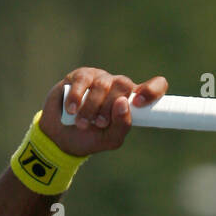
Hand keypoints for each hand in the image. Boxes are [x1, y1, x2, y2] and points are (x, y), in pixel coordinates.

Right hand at [39, 68, 167, 156]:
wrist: (61, 137)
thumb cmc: (90, 137)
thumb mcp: (110, 139)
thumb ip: (122, 125)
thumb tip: (124, 103)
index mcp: (132, 101)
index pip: (155, 86)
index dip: (152, 90)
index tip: (139, 103)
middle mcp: (118, 87)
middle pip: (124, 85)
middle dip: (110, 107)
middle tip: (98, 124)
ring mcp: (100, 79)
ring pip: (103, 85)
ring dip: (91, 108)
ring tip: (82, 123)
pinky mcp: (81, 76)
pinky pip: (83, 82)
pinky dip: (77, 98)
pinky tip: (71, 110)